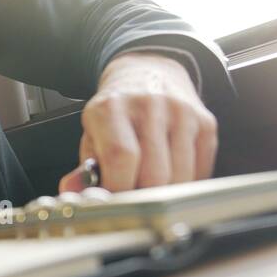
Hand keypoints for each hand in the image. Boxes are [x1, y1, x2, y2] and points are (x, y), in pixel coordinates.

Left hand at [59, 51, 217, 192]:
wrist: (147, 71)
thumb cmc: (116, 112)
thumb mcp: (92, 133)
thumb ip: (84, 168)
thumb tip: (71, 192)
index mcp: (112, 108)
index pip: (121, 157)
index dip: (119, 190)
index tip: (115, 205)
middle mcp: (150, 105)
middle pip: (155, 174)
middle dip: (143, 198)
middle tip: (134, 202)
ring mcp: (182, 112)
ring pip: (181, 178)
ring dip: (166, 195)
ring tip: (150, 189)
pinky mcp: (205, 122)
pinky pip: (201, 171)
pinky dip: (187, 185)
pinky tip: (172, 177)